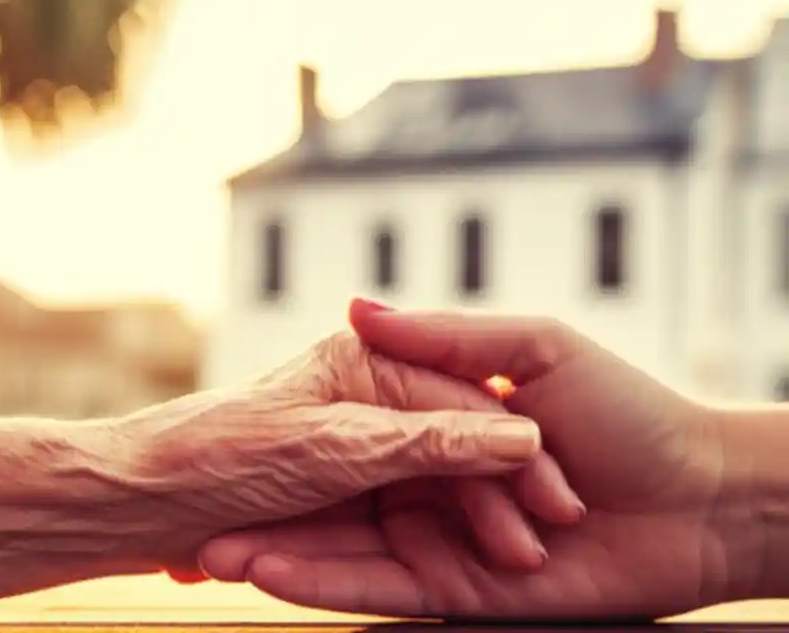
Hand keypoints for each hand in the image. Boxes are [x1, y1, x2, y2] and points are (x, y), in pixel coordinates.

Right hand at [200, 304, 728, 620]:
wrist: (706, 501)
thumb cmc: (631, 414)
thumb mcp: (535, 349)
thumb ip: (441, 338)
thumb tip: (355, 306)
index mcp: (439, 425)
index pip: (345, 434)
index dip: (285, 440)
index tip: (224, 439)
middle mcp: (430, 483)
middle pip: (328, 500)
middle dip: (261, 509)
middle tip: (193, 514)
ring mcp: (443, 539)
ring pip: (343, 548)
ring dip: (275, 552)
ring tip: (209, 551)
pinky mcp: (463, 591)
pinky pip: (384, 590)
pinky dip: (327, 585)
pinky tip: (270, 576)